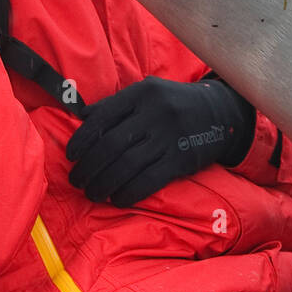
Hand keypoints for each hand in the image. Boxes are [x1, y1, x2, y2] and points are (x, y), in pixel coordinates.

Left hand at [66, 75, 255, 206]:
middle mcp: (154, 114)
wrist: (219, 113)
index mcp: (141, 93)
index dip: (82, 140)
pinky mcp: (181, 160)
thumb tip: (80, 119)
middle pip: (110, 145)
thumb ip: (116, 105)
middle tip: (77, 181)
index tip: (71, 156)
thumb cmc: (173, 103)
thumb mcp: (147, 93)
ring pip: (126, 166)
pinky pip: (148, 180)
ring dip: (103, 184)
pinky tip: (117, 199)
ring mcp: (169, 137)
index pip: (101, 118)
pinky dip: (128, 193)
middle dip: (89, 167)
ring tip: (92, 193)